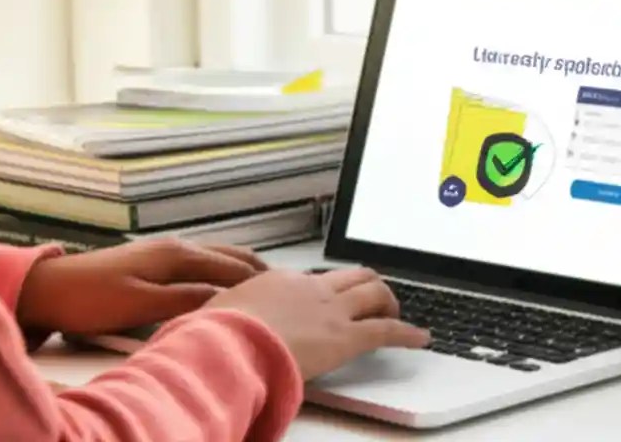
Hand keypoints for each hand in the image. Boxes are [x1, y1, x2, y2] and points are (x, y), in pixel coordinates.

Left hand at [18, 239, 265, 334]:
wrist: (49, 287)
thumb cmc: (91, 298)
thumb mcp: (141, 304)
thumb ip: (185, 299)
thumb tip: (226, 297)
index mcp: (177, 255)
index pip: (230, 267)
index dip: (258, 280)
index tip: (286, 291)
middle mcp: (176, 247)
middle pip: (228, 254)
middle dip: (258, 268)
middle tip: (288, 285)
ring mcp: (164, 251)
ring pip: (215, 255)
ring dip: (240, 267)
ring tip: (264, 283)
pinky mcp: (153, 261)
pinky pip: (201, 262)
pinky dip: (222, 270)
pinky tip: (223, 282)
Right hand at [205, 267, 429, 379]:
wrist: (227, 346)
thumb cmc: (213, 337)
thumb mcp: (210, 318)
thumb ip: (219, 319)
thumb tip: (201, 329)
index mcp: (276, 281)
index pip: (310, 279)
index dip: (324, 289)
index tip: (325, 299)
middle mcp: (309, 287)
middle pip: (351, 275)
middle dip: (369, 284)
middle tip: (377, 296)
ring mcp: (330, 310)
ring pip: (374, 292)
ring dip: (390, 301)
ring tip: (399, 313)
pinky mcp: (345, 337)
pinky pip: (386, 330)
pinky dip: (407, 333)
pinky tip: (420, 338)